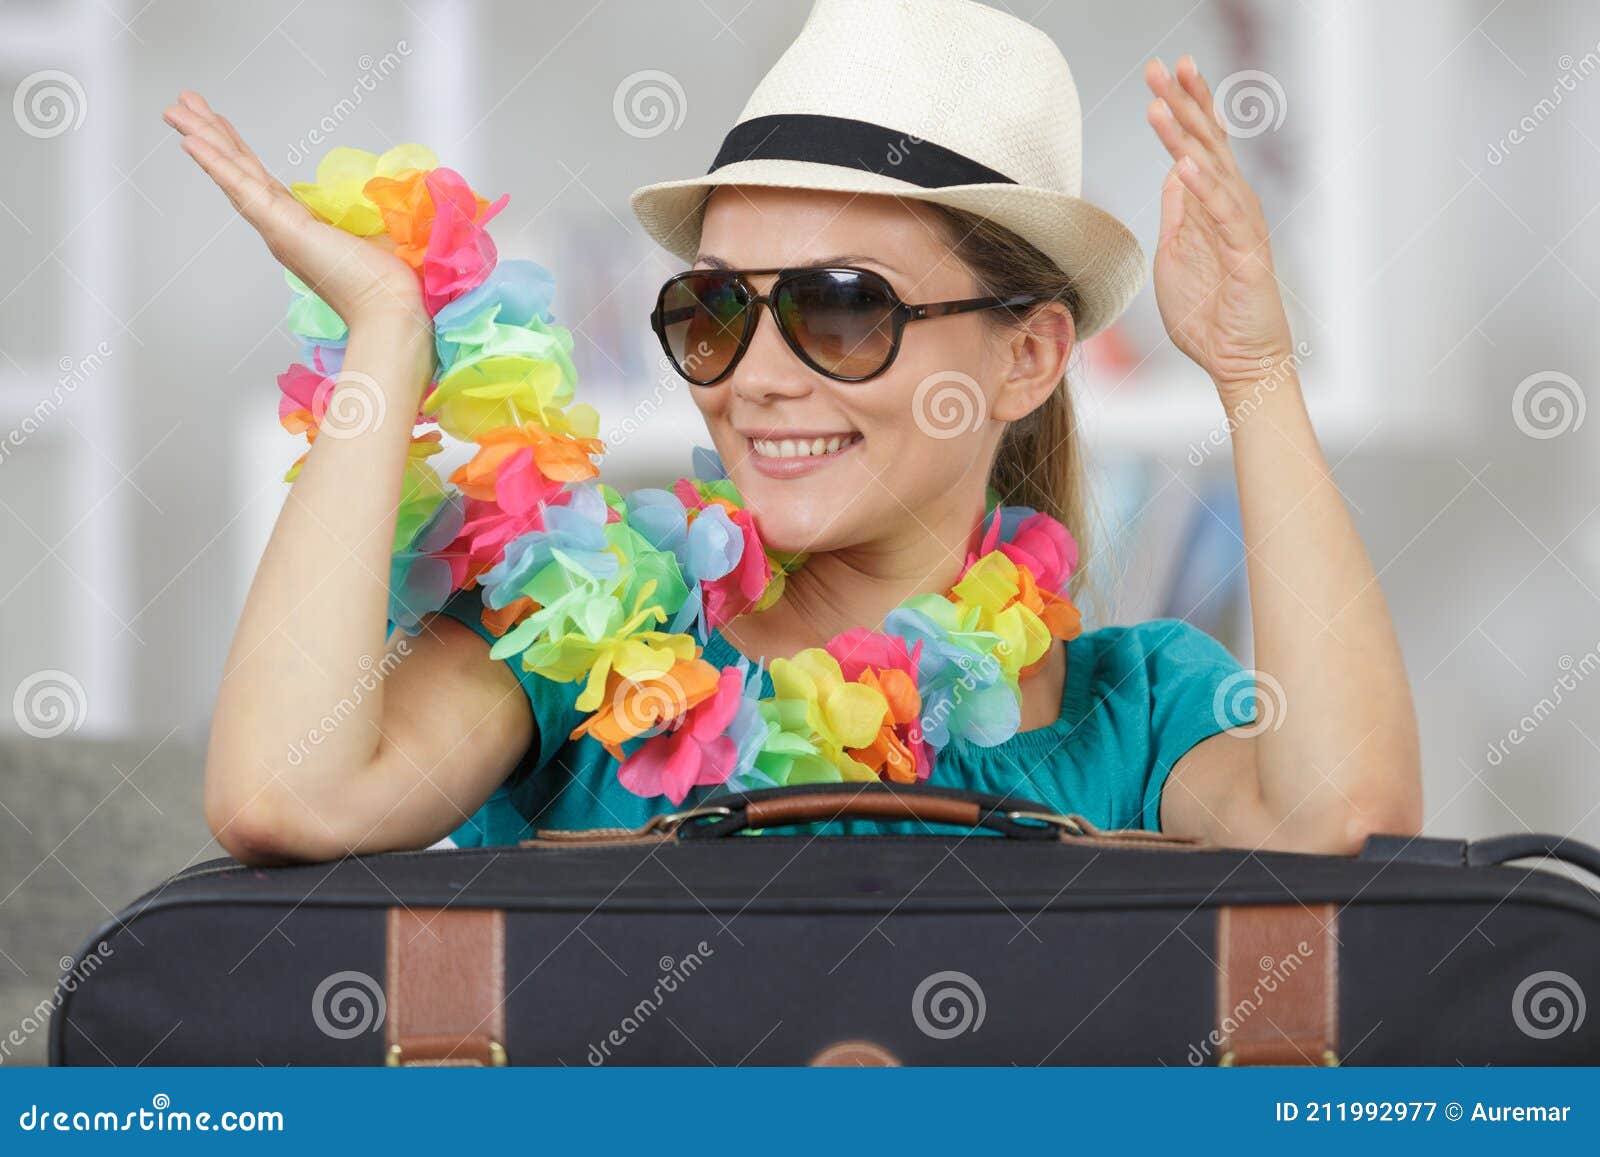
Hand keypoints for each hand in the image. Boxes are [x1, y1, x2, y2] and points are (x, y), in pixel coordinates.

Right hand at [162, 91, 428, 337]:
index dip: (239, 152)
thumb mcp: (377, 233)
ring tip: (176, 107)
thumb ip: (367, 213)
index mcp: (301, 229)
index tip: (219, 126)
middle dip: (211, 134)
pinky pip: (242, 188)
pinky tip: (191, 140)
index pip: (262, 181)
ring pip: (234, 173)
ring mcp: (278, 229)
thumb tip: (381, 196)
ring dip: (204, 137)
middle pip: (239, 170)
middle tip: (183, 103)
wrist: (392, 313)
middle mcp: (281, 228)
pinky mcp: (283, 228)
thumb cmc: (390, 285)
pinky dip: (216, 164)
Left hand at [1143, 56, 1293, 396]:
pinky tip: (1183, 163)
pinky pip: (1221, 217)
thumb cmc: (1209, 315)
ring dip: (1185, 137)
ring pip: (1213, 172)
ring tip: (1159, 104)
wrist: (1238, 362)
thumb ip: (1178, 212)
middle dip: (1185, 103)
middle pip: (1208, 144)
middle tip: (1160, 65)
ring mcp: (1241, 229)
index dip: (1187, 106)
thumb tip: (1173, 171)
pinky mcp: (1246, 257)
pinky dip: (1202, 188)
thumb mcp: (1178, 253)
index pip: (1202, 145)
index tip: (1167, 71)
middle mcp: (1233, 208)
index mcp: (1215, 205)